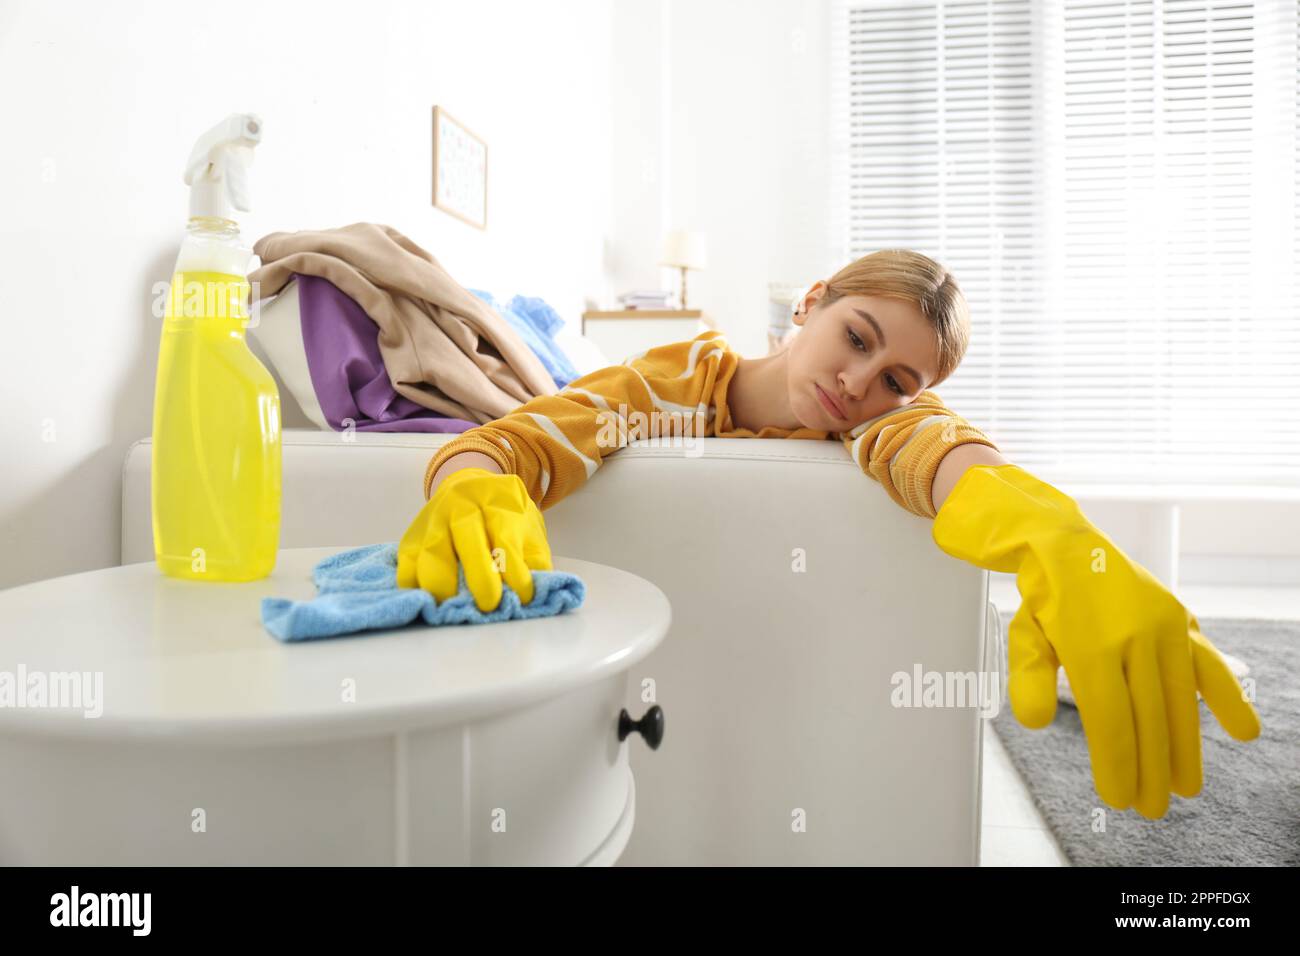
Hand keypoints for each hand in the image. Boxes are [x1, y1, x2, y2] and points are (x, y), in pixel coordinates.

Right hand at [396, 468, 553, 612]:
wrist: (469, 489)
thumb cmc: (504, 517)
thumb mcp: (528, 529)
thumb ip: (533, 559)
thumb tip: (535, 595)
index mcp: (496, 500)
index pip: (505, 534)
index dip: (514, 569)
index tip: (523, 596)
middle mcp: (461, 504)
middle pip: (465, 535)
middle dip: (478, 575)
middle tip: (488, 604)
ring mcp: (432, 519)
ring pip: (430, 551)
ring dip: (442, 585)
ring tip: (456, 607)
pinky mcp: (411, 538)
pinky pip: (407, 565)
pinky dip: (416, 587)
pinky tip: (432, 601)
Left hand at [931, 463, 1260, 818]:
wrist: (1065, 545)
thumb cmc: (1041, 602)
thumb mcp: (1022, 637)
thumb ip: (1028, 678)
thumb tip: (1035, 721)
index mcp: (1089, 645)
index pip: (1110, 719)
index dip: (1118, 763)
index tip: (1119, 799)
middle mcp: (1132, 635)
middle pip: (1147, 718)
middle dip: (1150, 769)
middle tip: (1151, 810)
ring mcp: (1162, 626)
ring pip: (1179, 699)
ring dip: (1186, 747)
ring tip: (1187, 787)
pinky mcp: (1181, 619)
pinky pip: (1208, 663)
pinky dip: (1227, 697)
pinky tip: (1244, 731)